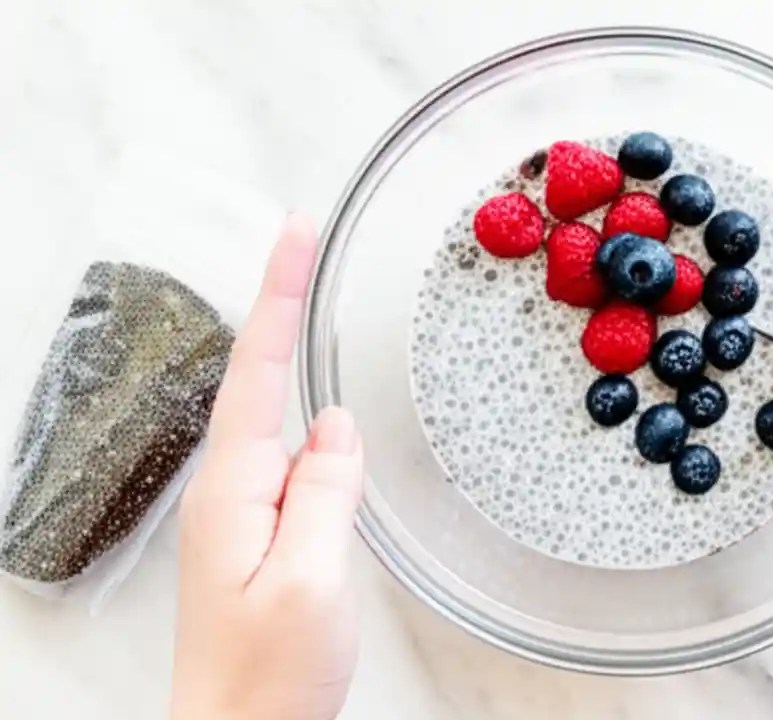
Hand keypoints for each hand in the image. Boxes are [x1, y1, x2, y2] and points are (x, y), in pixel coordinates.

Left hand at [170, 216, 363, 719]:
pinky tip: (321, 409)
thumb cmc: (271, 677)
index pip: (257, 373)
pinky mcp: (263, 534)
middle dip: (276, 305)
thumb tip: (337, 426)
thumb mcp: (313, 582)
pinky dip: (304, 413)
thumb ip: (324, 494)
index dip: (276, 297)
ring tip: (308, 297)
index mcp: (237, 492)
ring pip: (272, 415)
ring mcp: (244, 513)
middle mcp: (231, 492)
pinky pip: (287, 455)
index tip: (296, 235)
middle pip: (256, 379)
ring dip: (287, 351)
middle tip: (303, 242)